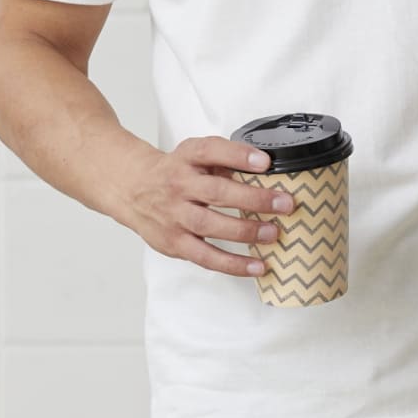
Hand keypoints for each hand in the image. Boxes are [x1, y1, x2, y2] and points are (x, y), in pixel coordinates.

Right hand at [116, 135, 294, 277]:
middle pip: (216, 192)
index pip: (210, 151)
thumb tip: (266, 167)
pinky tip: (256, 266)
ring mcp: (175, 216)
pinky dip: (233, 264)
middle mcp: (179, 186)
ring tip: (273, 233)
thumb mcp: (194, 153)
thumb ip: (224, 158)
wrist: (133, 189)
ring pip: (211, 226)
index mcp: (186, 159)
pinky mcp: (174, 243)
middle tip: (284, 204)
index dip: (238, 155)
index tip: (265, 162)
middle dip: (253, 199)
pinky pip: (205, 257)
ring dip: (246, 232)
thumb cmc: (174, 171)